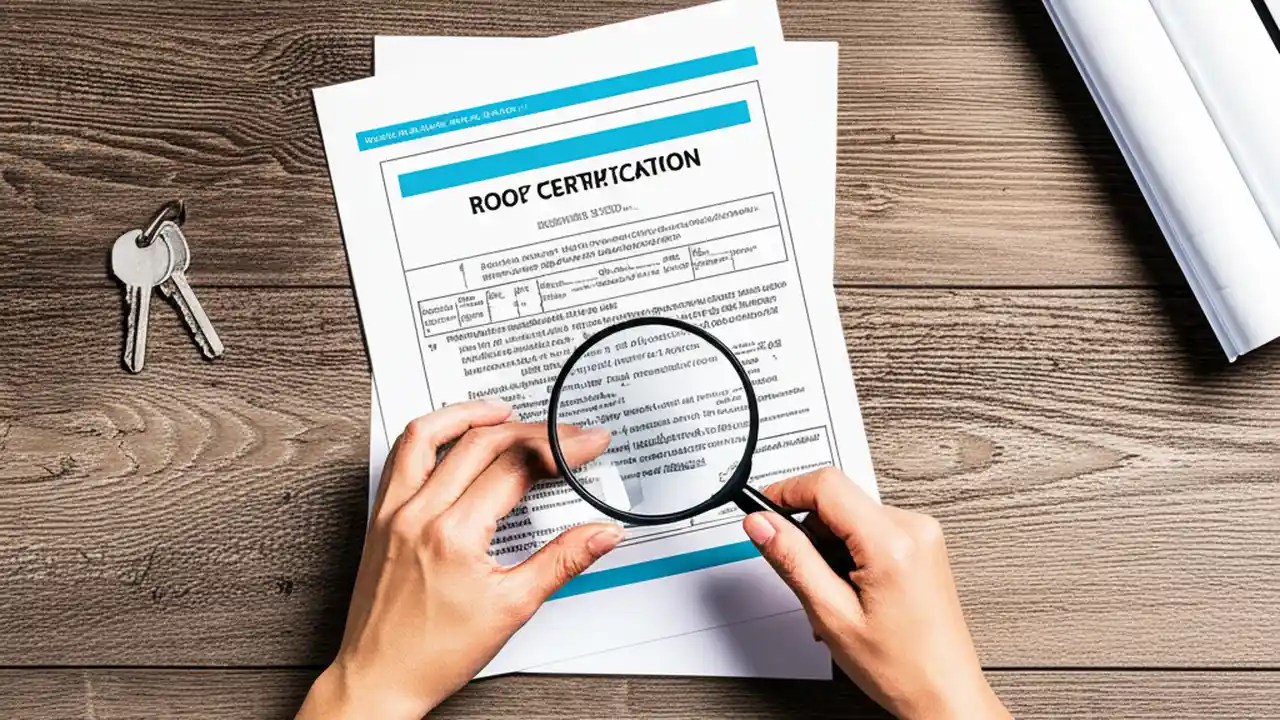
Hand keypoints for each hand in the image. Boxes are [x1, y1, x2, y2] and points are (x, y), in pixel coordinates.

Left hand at [298, 399, 622, 718]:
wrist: (379, 679)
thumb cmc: (433, 655)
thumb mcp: (512, 608)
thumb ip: (562, 561)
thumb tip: (602, 534)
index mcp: (454, 534)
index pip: (517, 467)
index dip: (560, 448)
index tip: (587, 443)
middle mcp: (418, 513)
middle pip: (482, 443)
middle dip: (532, 430)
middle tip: (564, 433)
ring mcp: (393, 512)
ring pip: (428, 435)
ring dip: (468, 414)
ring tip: (502, 410)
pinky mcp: (379, 517)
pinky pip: (401, 457)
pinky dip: (429, 435)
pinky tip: (452, 437)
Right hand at [742, 468, 1009, 719]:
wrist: (945, 695)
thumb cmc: (902, 668)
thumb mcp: (831, 614)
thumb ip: (792, 560)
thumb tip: (762, 523)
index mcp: (893, 542)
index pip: (827, 485)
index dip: (786, 493)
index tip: (762, 511)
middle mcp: (914, 529)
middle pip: (838, 501)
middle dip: (809, 535)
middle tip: (803, 578)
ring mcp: (922, 536)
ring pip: (851, 518)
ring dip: (829, 550)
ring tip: (833, 597)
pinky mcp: (921, 546)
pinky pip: (870, 532)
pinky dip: (849, 556)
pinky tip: (850, 592)